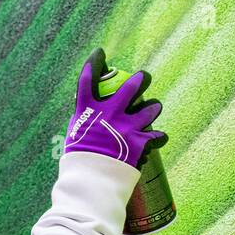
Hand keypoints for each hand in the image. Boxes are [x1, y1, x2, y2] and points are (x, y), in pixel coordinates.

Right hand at [63, 47, 166, 166]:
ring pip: (152, 107)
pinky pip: (158, 135)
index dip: (95, 61)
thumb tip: (92, 114)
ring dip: (153, 108)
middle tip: (144, 79)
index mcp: (88, 110)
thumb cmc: (78, 162)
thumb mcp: (76, 136)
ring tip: (152, 110)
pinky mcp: (141, 142)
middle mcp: (110, 113)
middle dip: (142, 79)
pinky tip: (157, 139)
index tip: (100, 53)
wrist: (91, 182)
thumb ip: (86, 120)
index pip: (89, 77)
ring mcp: (127, 126)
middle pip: (132, 85)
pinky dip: (158, 138)